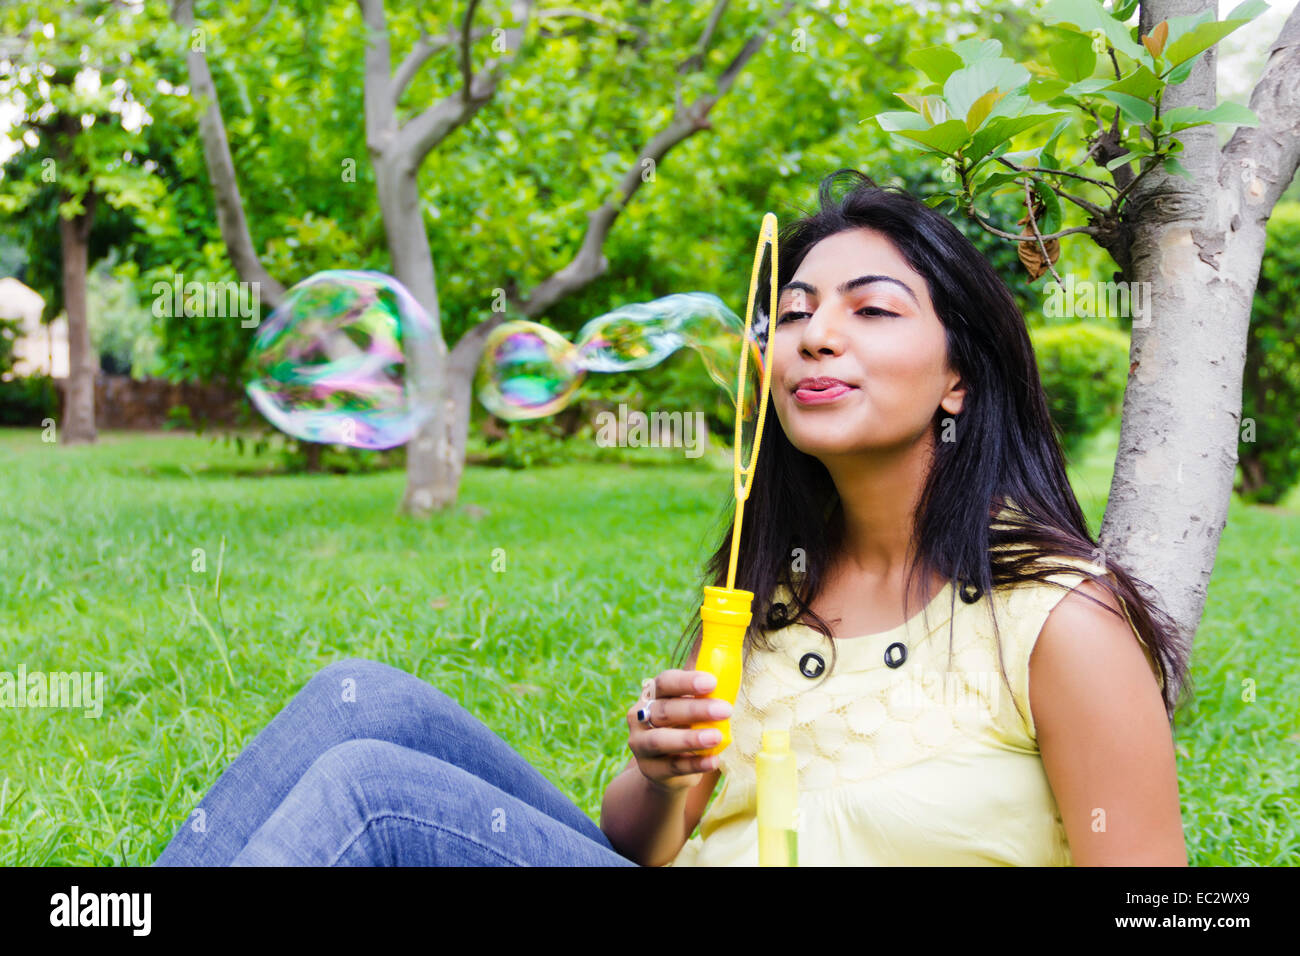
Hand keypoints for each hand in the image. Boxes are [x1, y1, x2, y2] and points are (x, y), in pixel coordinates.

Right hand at [626, 669, 731, 792]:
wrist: (668, 766)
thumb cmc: (686, 725)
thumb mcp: (692, 704)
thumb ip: (703, 685)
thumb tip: (727, 654)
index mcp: (652, 694)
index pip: (665, 682)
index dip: (686, 681)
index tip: (712, 682)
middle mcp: (640, 717)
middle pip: (664, 710)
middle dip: (695, 710)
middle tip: (725, 710)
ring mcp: (640, 745)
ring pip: (660, 740)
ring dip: (689, 738)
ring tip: (716, 737)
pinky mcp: (650, 769)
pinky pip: (672, 766)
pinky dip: (694, 764)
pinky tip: (714, 761)